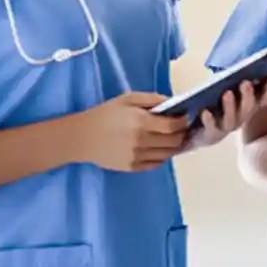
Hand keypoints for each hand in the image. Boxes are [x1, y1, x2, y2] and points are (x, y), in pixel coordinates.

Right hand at [71, 92, 189, 171]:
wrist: (82, 137)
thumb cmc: (105, 114)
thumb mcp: (128, 99)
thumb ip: (152, 99)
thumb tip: (173, 103)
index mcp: (140, 122)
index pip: (173, 126)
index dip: (182, 122)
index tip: (184, 117)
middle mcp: (141, 142)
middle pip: (174, 142)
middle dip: (181, 133)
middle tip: (180, 127)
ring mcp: (137, 157)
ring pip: (168, 154)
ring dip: (174, 146)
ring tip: (171, 137)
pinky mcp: (133, 168)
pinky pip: (157, 163)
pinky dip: (162, 155)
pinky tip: (158, 146)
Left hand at [184, 77, 266, 151]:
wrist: (200, 131)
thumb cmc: (217, 104)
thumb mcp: (230, 90)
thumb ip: (242, 82)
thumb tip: (255, 66)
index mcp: (249, 108)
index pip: (264, 99)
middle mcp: (241, 119)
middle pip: (248, 108)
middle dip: (248, 95)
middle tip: (245, 82)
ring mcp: (226, 127)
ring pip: (231, 119)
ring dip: (230, 106)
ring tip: (227, 93)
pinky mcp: (211, 134)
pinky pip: (211, 127)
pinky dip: (209, 119)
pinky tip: (205, 111)